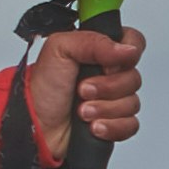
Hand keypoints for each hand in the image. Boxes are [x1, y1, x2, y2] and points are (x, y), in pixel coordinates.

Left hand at [24, 24, 146, 163]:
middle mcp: (107, 74)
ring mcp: (112, 99)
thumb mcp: (59, 49)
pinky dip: (112, 127)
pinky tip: (94, 126)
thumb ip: (94, 41)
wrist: (34, 126)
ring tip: (82, 111)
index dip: (127, 53)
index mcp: (98, 51)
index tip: (108, 63)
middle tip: (83, 89)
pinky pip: (130, 125)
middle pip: (134, 77)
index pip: (132, 42)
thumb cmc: (41, 89)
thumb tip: (126, 49)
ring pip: (132, 103)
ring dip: (105, 109)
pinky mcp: (114, 122)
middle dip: (107, 87)